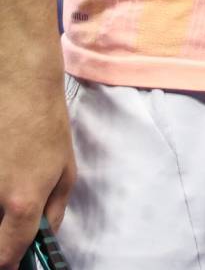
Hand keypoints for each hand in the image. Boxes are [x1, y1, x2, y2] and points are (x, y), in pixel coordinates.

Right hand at [0, 47, 74, 265]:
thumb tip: (45, 238)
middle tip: (10, 215)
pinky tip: (0, 166)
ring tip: (8, 174)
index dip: (8, 263)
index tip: (10, 261)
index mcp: (23, 202)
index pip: (6, 254)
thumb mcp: (65, 171)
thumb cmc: (46, 126)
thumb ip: (54, 212)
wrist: (19, 86)